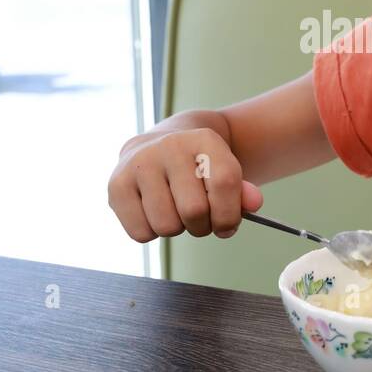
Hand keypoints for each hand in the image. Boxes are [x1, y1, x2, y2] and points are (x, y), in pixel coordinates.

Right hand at [108, 128, 262, 242]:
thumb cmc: (197, 168)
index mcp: (203, 139)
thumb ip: (242, 191)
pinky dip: (152, 232)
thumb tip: (255, 204)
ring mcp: (139, 163)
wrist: (158, 145)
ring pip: (167, 226)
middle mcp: (169, 146)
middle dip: (203, 226)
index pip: (224, 183)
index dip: (230, 215)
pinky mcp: (116, 185)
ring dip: (177, 229)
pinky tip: (154, 211)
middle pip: (194, 210)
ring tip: (175, 211)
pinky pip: (141, 233)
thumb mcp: (224, 170)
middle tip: (199, 218)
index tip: (226, 224)